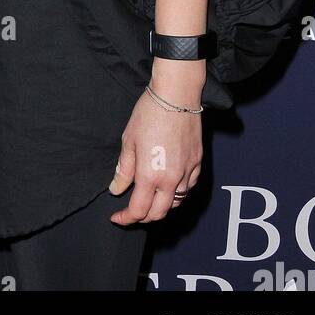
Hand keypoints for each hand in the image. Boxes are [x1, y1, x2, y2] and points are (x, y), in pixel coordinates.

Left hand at [108, 86, 202, 224]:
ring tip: (149, 199)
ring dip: (161, 207)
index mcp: (151, 175)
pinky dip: (177, 193)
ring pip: (176, 203)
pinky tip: (168, 185)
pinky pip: (188, 187)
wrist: (176, 96)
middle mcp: (172, 179)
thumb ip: (123, 170)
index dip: (126, 218)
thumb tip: (116, 189)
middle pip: (159, 213)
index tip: (117, 217)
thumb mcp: (128, 141)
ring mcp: (187, 172)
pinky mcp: (198, 163)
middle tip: (131, 212)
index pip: (139, 210)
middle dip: (144, 218)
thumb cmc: (149, 114)